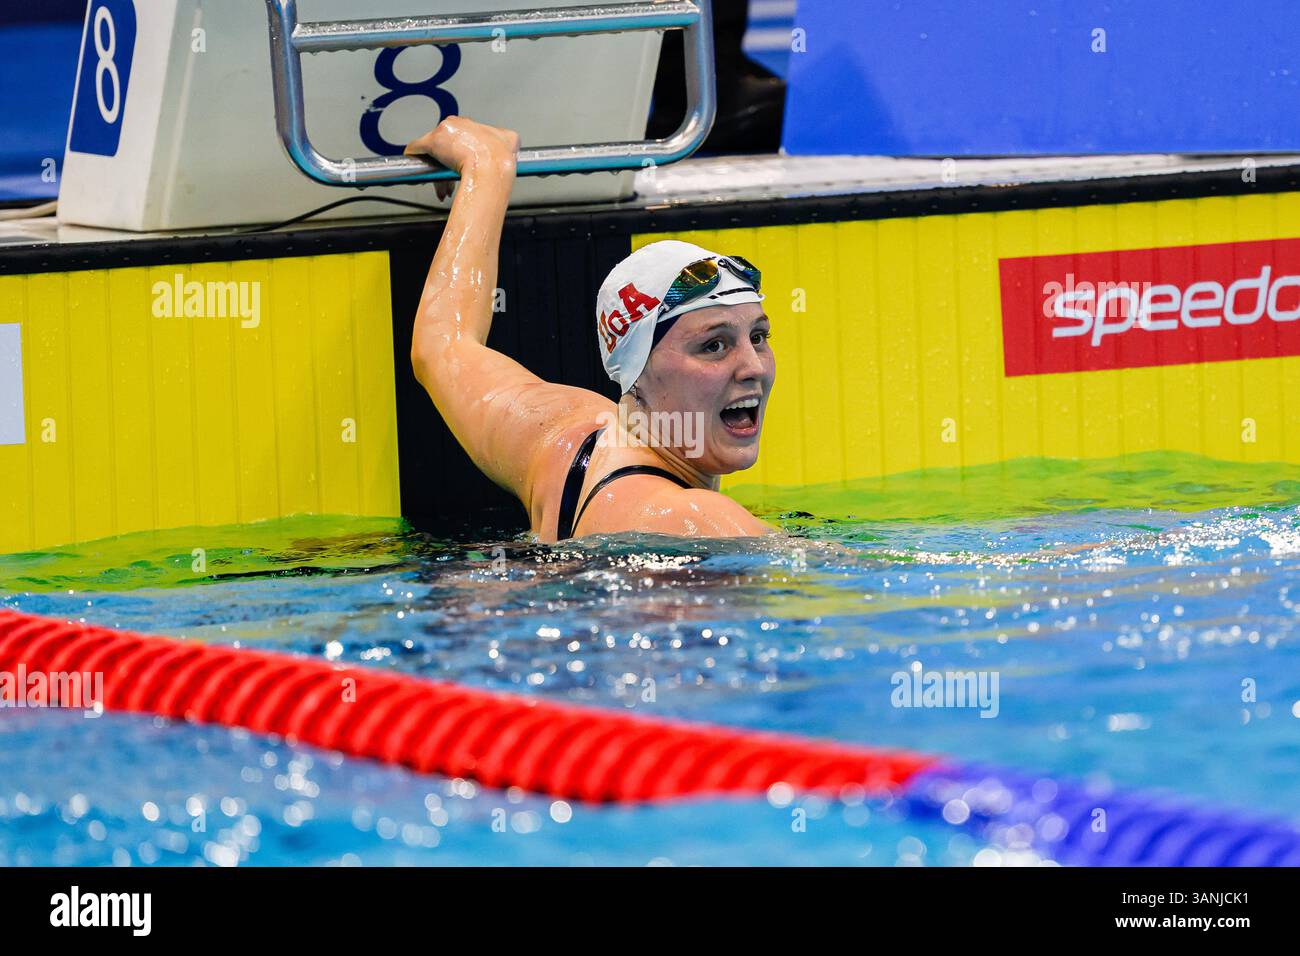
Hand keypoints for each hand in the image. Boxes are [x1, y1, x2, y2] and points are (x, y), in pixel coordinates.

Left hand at [404, 116, 519, 199]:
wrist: (493, 164)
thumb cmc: (501, 159)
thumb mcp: (511, 142)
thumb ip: (506, 141)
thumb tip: (510, 146)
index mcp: (475, 125)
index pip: (463, 138)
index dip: (462, 155)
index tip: (463, 166)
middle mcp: (459, 124)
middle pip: (447, 144)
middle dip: (449, 163)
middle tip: (451, 181)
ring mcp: (444, 132)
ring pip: (435, 149)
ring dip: (437, 169)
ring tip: (441, 187)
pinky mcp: (431, 142)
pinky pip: (418, 147)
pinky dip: (415, 155)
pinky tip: (415, 163)